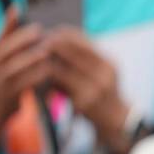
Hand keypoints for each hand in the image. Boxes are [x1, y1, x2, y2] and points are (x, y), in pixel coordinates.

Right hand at [0, 5, 49, 148]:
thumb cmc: (10, 80)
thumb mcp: (12, 62)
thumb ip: (19, 46)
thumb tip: (33, 25)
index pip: (0, 35)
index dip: (8, 21)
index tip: (18, 7)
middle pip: (5, 48)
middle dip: (21, 38)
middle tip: (39, 30)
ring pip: (12, 67)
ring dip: (28, 58)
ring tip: (44, 52)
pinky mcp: (8, 94)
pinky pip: (20, 84)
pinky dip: (33, 77)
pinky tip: (46, 72)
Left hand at [46, 27, 129, 153]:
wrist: (117, 121)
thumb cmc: (105, 91)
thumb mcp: (104, 70)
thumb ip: (87, 55)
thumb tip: (59, 36)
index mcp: (108, 63)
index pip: (81, 40)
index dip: (62, 34)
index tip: (49, 32)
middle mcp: (103, 75)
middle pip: (69, 51)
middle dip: (50, 45)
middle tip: (37, 44)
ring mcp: (93, 89)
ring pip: (59, 68)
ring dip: (45, 63)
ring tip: (36, 61)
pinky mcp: (82, 102)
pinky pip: (57, 86)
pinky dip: (48, 81)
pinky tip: (42, 79)